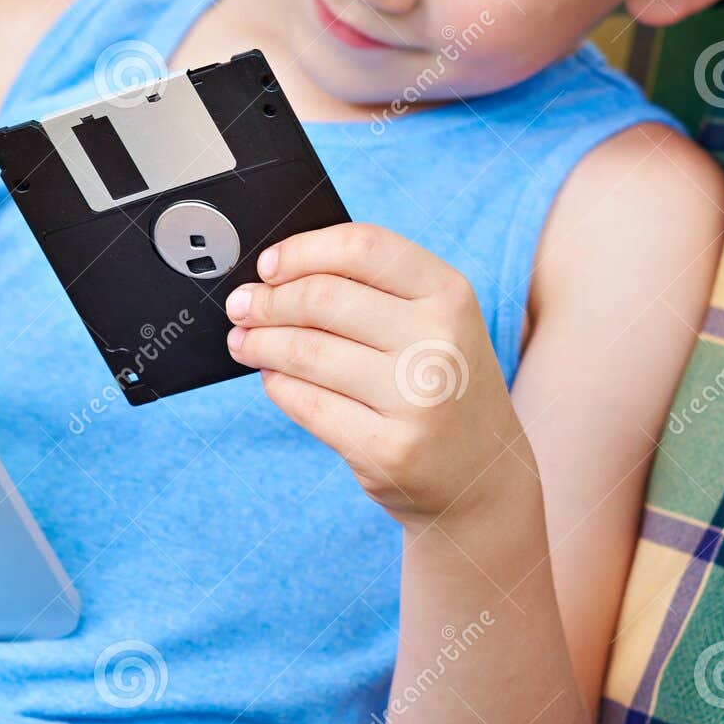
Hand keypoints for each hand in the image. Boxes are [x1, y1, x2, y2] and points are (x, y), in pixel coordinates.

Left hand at [225, 223, 535, 530]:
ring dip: (260, 343)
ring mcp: (416, 400)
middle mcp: (439, 343)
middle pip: (321, 298)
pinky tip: (273, 378)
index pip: (362, 247)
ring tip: (244, 342)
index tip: (267, 265)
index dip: (302, 250)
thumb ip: (369, 291)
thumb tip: (272, 277)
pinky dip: (277, 385)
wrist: (482, 477)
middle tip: (242, 307)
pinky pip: (306, 403)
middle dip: (267, 301)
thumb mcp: (432, 324)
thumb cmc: (438, 383)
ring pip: (305, 351)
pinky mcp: (388, 449)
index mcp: (450, 295)